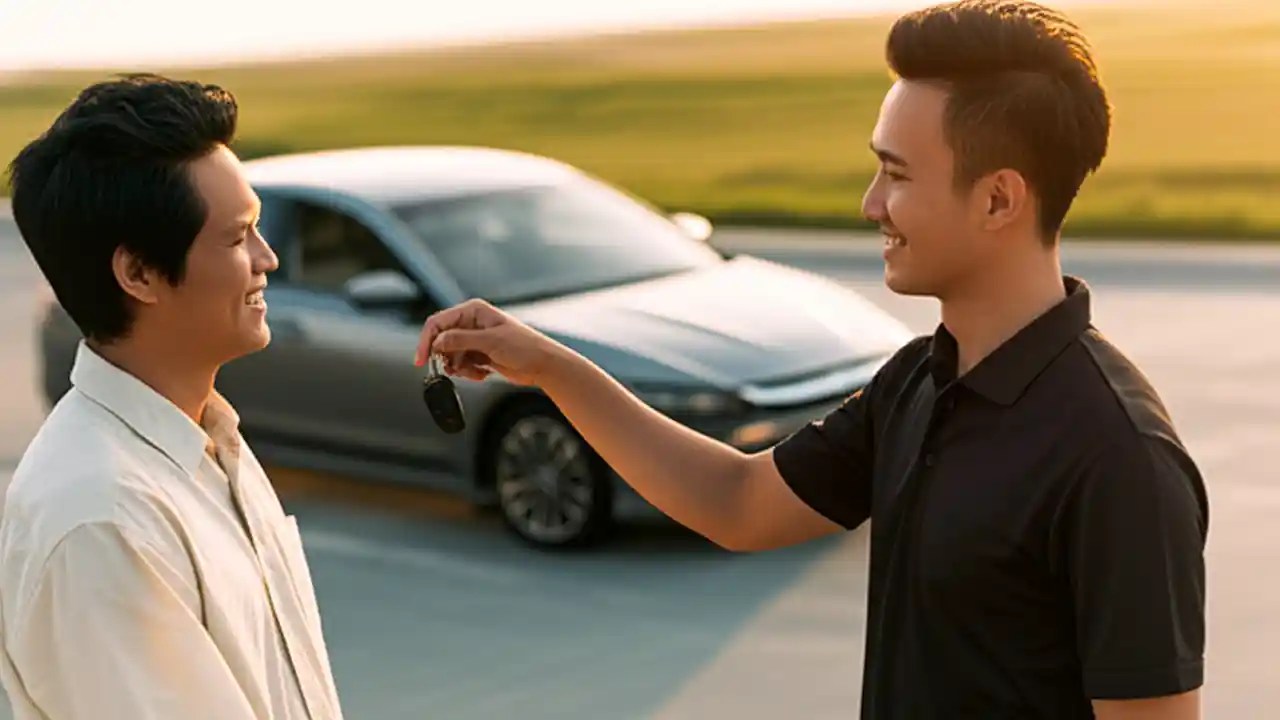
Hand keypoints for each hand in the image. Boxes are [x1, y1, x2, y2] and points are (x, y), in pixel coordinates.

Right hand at [414, 298, 564, 386]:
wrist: (543, 365)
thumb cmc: (524, 347)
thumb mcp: (490, 342)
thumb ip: (460, 340)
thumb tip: (436, 342)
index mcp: (473, 310)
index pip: (438, 323)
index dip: (426, 341)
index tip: (422, 361)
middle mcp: (471, 322)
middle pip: (441, 340)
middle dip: (446, 358)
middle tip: (454, 370)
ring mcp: (475, 339)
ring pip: (450, 355)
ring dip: (459, 367)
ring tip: (477, 372)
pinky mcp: (479, 354)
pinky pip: (461, 364)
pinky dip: (468, 372)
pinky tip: (483, 373)